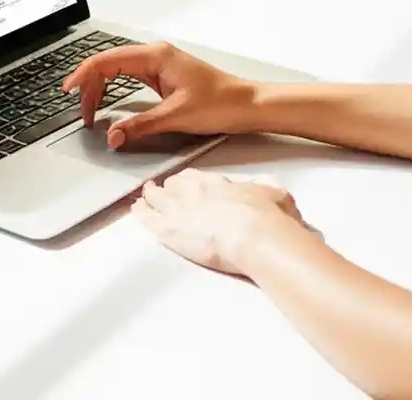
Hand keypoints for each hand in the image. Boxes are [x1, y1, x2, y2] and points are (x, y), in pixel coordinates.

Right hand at [61, 42, 257, 148]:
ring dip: (100, 88)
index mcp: (155, 56)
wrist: (247, 105)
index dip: (83, 76)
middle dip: (89, 87)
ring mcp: (159, 64)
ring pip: (116, 70)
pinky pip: (128, 77)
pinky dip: (113, 89)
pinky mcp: (163, 76)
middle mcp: (155, 55)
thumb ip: (140, 126)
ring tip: (90, 111)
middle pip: (107, 64)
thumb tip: (112, 136)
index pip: (106, 61)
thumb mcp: (176, 117)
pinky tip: (108, 102)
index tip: (69, 92)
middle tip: (83, 114)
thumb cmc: (220, 103)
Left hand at [131, 168, 310, 275]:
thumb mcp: (275, 195)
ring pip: (155, 198)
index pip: (193, 177)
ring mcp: (178, 210)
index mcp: (216, 183)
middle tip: (162, 191)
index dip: (186, 181)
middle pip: (171, 186)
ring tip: (143, 197)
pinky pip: (147, 218)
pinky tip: (135, 210)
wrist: (254, 235)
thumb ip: (268, 192)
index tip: (185, 184)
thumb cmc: (267, 216)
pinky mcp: (169, 230)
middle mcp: (193, 191)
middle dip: (166, 189)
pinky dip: (140, 213)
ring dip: (149, 197)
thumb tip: (276, 194)